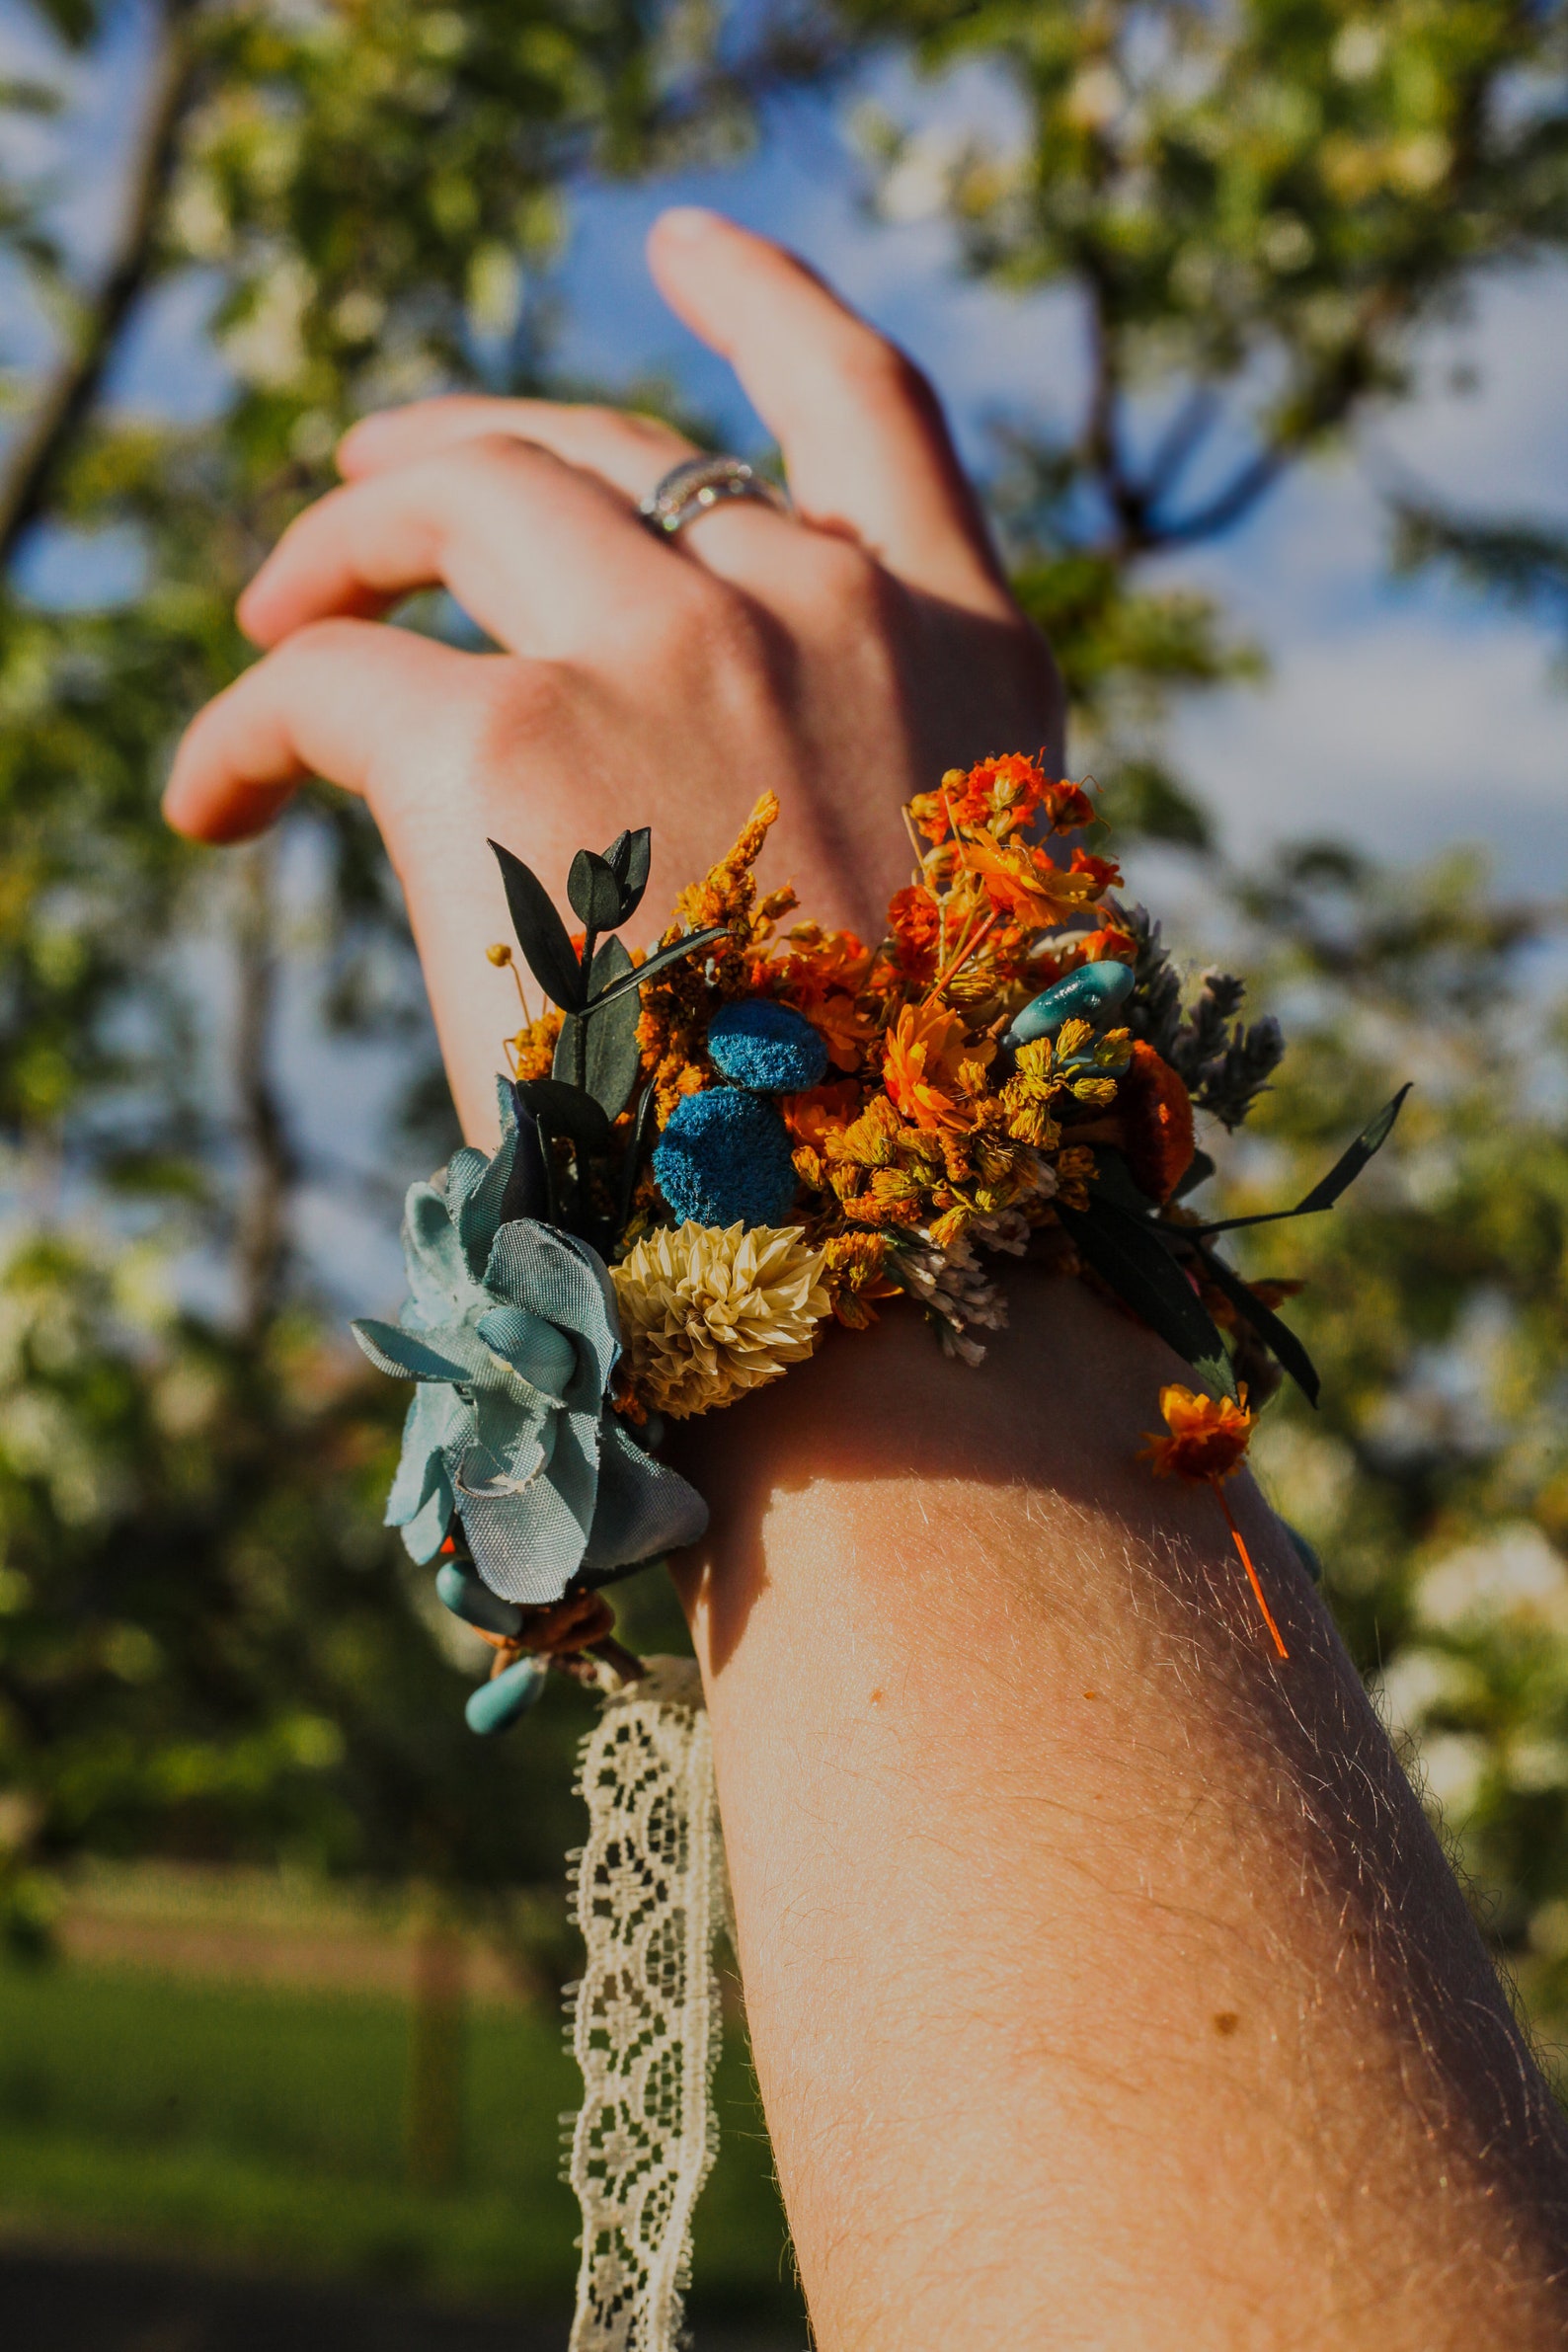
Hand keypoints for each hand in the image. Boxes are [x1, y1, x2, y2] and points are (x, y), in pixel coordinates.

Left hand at [163, 207, 1060, 1142]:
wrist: (884, 1276)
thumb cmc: (922, 1159)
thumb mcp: (957, 924)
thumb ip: (869, 800)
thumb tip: (727, 811)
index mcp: (964, 656)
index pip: (863, 407)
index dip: (764, 303)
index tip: (684, 251)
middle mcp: (819, 610)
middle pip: (608, 447)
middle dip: (476, 449)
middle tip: (380, 486)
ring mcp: (664, 652)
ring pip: (460, 498)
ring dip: (348, 534)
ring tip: (279, 603)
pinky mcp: (500, 741)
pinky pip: (329, 677)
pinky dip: (249, 721)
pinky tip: (214, 800)